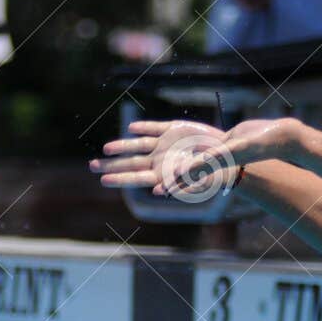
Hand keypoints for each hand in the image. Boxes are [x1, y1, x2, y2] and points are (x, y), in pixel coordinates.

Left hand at [92, 120, 242, 200]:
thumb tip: (156, 192)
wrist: (230, 156)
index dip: (119, 178)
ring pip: (138, 145)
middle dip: (111, 164)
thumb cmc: (214, 174)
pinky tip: (132, 128)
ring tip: (106, 149)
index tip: (102, 180)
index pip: (135, 177)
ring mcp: (165, 145)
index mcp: (163, 174)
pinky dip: (144, 128)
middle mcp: (160, 160)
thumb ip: (177, 186)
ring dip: (123, 146)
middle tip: (91, 166)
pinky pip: (155, 128)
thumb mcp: (197, 182)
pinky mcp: (174, 129)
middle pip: (130, 163)